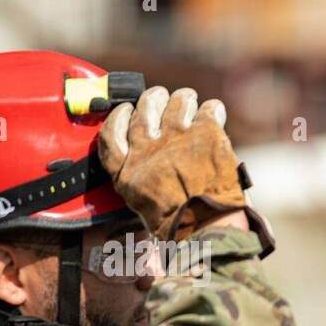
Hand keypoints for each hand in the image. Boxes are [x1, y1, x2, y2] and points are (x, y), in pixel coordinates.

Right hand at [98, 87, 248, 240]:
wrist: (209, 226)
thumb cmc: (182, 229)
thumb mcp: (148, 212)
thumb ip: (145, 187)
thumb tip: (154, 177)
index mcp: (127, 174)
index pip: (111, 136)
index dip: (118, 118)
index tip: (126, 110)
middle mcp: (146, 151)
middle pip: (143, 112)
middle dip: (151, 100)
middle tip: (159, 96)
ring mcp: (175, 138)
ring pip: (174, 104)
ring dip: (182, 99)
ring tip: (188, 99)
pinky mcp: (204, 134)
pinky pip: (208, 111)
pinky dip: (212, 109)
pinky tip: (215, 111)